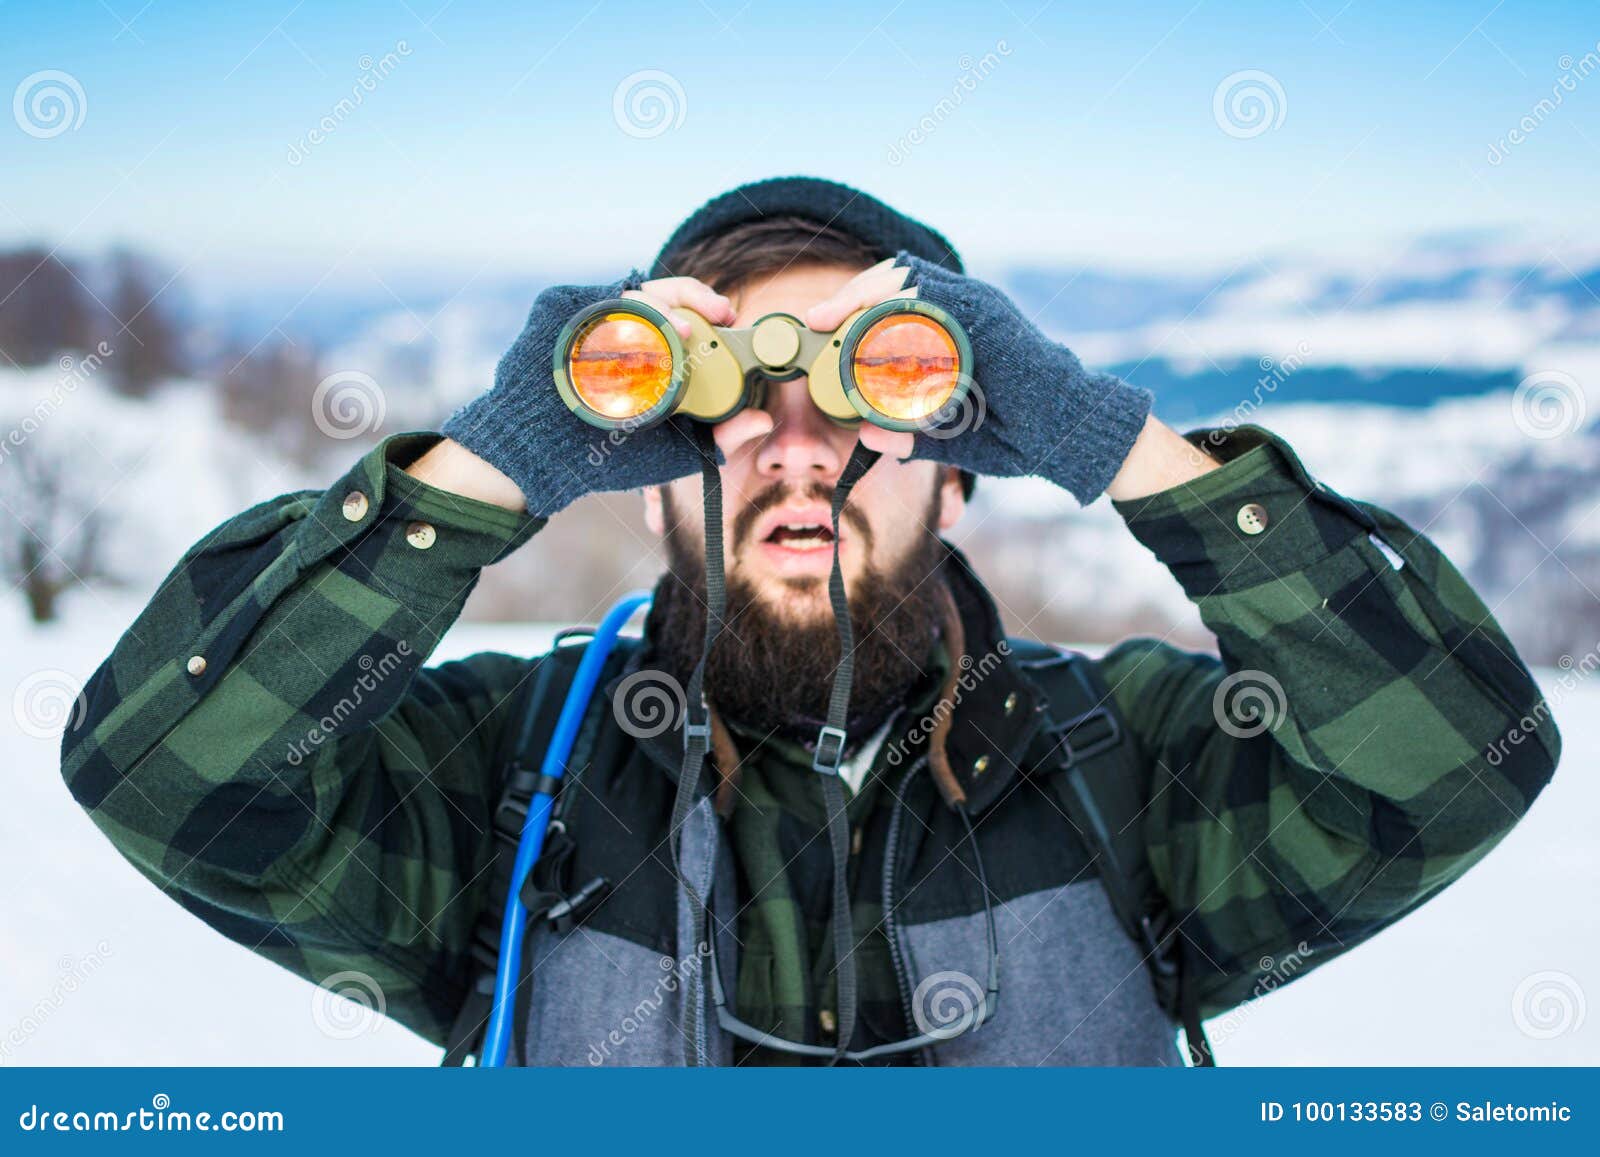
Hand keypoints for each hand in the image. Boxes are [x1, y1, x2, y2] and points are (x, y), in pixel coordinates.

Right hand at [442, 273, 739, 516]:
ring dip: (658, 308)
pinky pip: (593, 301)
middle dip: (689, 297)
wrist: (545, 456)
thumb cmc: (609, 454)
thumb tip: (763, 423)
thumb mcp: (674, 447)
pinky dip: (615, 313)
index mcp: (655, 350)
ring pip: (632, 294)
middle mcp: (627, 330)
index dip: (708, 306)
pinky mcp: (563, 315)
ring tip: (678, 332)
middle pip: (662, 292)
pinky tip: (632, 333)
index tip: (728, 317)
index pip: (686, 311)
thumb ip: (719, 439)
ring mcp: (594, 320)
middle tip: (710, 317)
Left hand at [807, 254, 1154, 505]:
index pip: (896, 296)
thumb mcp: (948, 436)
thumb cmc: (1015, 433)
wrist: (1066, 435)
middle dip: (851, 295)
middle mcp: (965, 306)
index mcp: (954, 326)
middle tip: (817, 320)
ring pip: (910, 278)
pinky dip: (899, 303)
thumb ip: (909, 435)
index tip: (818, 324)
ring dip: (866, 295)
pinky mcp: (988, 315)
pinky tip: (870, 321)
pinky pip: (936, 295)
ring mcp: (977, 306)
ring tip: (833, 319)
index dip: (854, 304)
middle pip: (896, 277)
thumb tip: (866, 435)